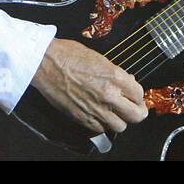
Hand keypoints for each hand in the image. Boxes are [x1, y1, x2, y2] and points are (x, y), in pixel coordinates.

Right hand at [30, 38, 146, 133]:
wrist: (44, 62)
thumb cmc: (67, 54)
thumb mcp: (98, 57)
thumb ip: (115, 73)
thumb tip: (127, 82)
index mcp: (114, 77)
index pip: (139, 94)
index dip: (137, 95)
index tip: (134, 95)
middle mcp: (108, 95)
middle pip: (136, 116)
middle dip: (137, 112)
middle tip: (133, 108)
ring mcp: (96, 109)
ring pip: (120, 126)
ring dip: (119, 119)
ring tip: (113, 112)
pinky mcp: (82, 118)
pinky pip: (101, 129)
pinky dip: (102, 124)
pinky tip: (98, 114)